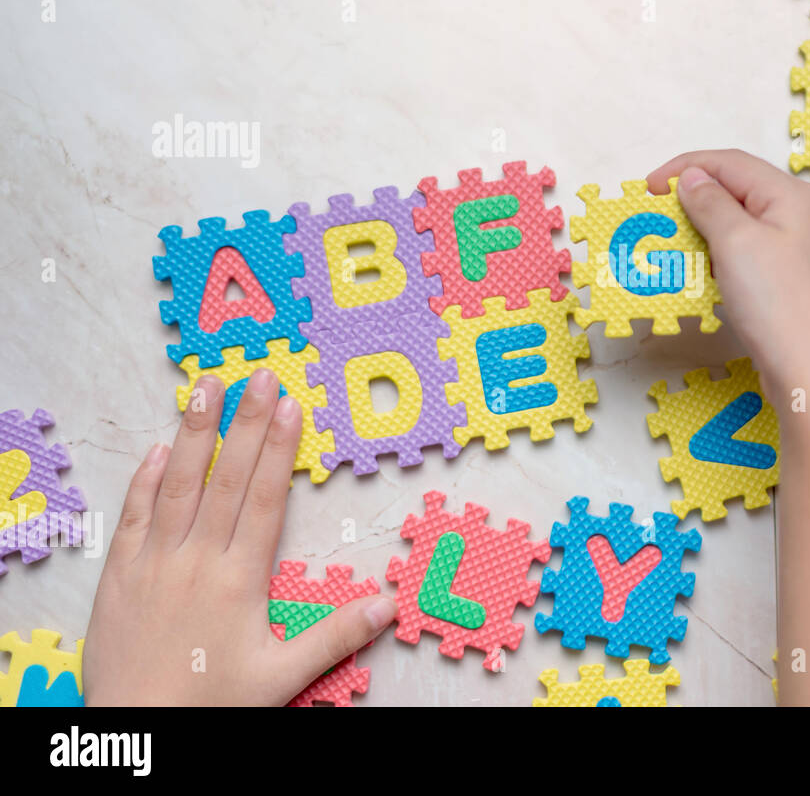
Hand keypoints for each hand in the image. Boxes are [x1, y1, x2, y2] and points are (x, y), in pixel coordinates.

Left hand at [83, 369, 396, 705]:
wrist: (134, 731)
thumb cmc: (209, 702)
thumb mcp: (281, 676)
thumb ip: (335, 636)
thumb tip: (389, 605)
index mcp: (239, 577)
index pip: (264, 498)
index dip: (279, 449)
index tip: (290, 406)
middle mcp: (197, 558)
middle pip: (226, 478)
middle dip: (246, 423)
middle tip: (259, 376)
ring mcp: (155, 562)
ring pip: (177, 484)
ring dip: (194, 432)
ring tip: (206, 388)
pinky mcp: (121, 574)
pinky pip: (135, 516)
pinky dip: (145, 480)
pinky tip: (157, 449)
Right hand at [647, 149, 809, 397]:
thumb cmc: (778, 306)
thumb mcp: (735, 244)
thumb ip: (710, 203)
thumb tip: (693, 177)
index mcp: (799, 196)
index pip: (733, 163)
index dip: (686, 168)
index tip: (648, 188)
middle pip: (747, 190)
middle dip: (700, 198)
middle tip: (662, 217)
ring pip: (755, 222)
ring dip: (715, 228)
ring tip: (682, 246)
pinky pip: (765, 251)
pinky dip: (735, 253)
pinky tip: (716, 271)